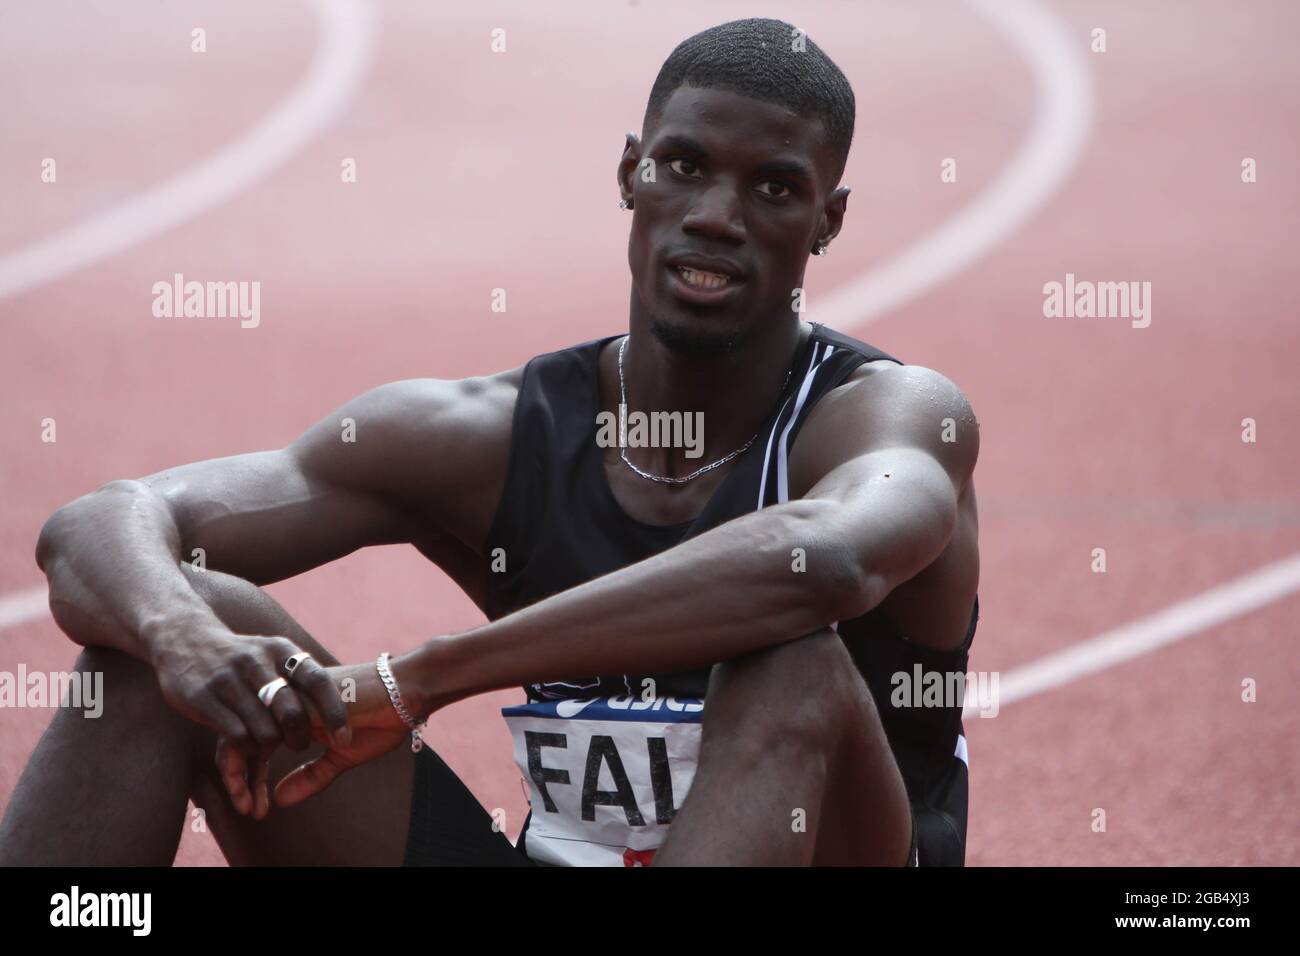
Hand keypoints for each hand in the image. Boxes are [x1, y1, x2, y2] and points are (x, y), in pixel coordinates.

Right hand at [153, 623, 351, 760]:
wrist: (183, 637)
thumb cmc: (240, 655)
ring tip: (270, 746)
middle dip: (300, 736)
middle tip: (301, 745)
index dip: (335, 713)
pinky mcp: (202, 698)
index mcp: (280, 649)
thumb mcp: (273, 652)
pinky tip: (246, 745)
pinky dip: (247, 747)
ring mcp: (227, 680)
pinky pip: (236, 736)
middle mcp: (255, 662)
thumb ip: (301, 674)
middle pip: (291, 711)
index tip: (346, 739)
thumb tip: (345, 700)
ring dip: (271, 746)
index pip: (317, 681)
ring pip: (263, 730)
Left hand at [216, 659, 412, 816]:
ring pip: (236, 735)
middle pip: (234, 735)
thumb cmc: (380, 718)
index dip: (246, 773)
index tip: (254, 805)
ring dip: (238, 778)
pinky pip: (254, 737)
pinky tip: (265, 794)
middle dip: (235, 778)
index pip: (250, 738)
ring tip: (250, 805)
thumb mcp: (341, 756)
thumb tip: (279, 800)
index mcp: (291, 710)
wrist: (404, 693)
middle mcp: (281, 702)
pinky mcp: (292, 706)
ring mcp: (284, 700)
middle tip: (246, 808)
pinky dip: (250, 770)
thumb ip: (311, 774)